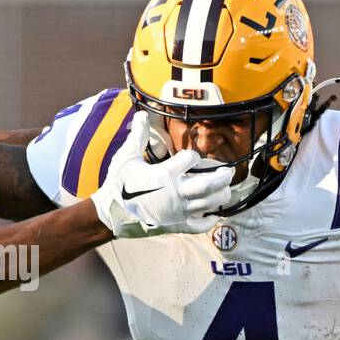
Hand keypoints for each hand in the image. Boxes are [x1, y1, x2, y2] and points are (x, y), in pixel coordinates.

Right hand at [91, 112, 233, 237]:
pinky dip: (208, 221)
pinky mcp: (176, 224)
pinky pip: (198, 225)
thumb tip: (142, 113)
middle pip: (208, 185)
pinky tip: (214, 215)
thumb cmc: (120, 182)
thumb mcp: (126, 156)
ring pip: (208, 204)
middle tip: (228, 172)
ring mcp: (177, 211)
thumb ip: (138, 136)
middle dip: (222, 177)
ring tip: (225, 190)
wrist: (111, 211)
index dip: (193, 156)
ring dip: (220, 196)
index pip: (190, 159)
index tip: (191, 157)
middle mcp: (174, 193)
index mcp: (164, 175)